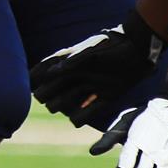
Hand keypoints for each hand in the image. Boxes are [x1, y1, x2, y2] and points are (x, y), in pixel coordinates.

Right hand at [29, 8, 165, 123]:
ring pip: (73, 97)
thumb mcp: (91, 53)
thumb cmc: (113, 47)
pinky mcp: (109, 93)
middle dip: (49, 92)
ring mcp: (94, 84)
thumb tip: (52, 73)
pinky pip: (94, 107)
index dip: (38, 75)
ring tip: (54, 108)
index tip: (28, 82)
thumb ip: (72, 62)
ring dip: (63, 103)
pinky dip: (84, 114)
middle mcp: (81, 74)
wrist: (139, 48)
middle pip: (58, 86)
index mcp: (75, 61)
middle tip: (42, 98)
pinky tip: (75, 121)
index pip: (50, 69)